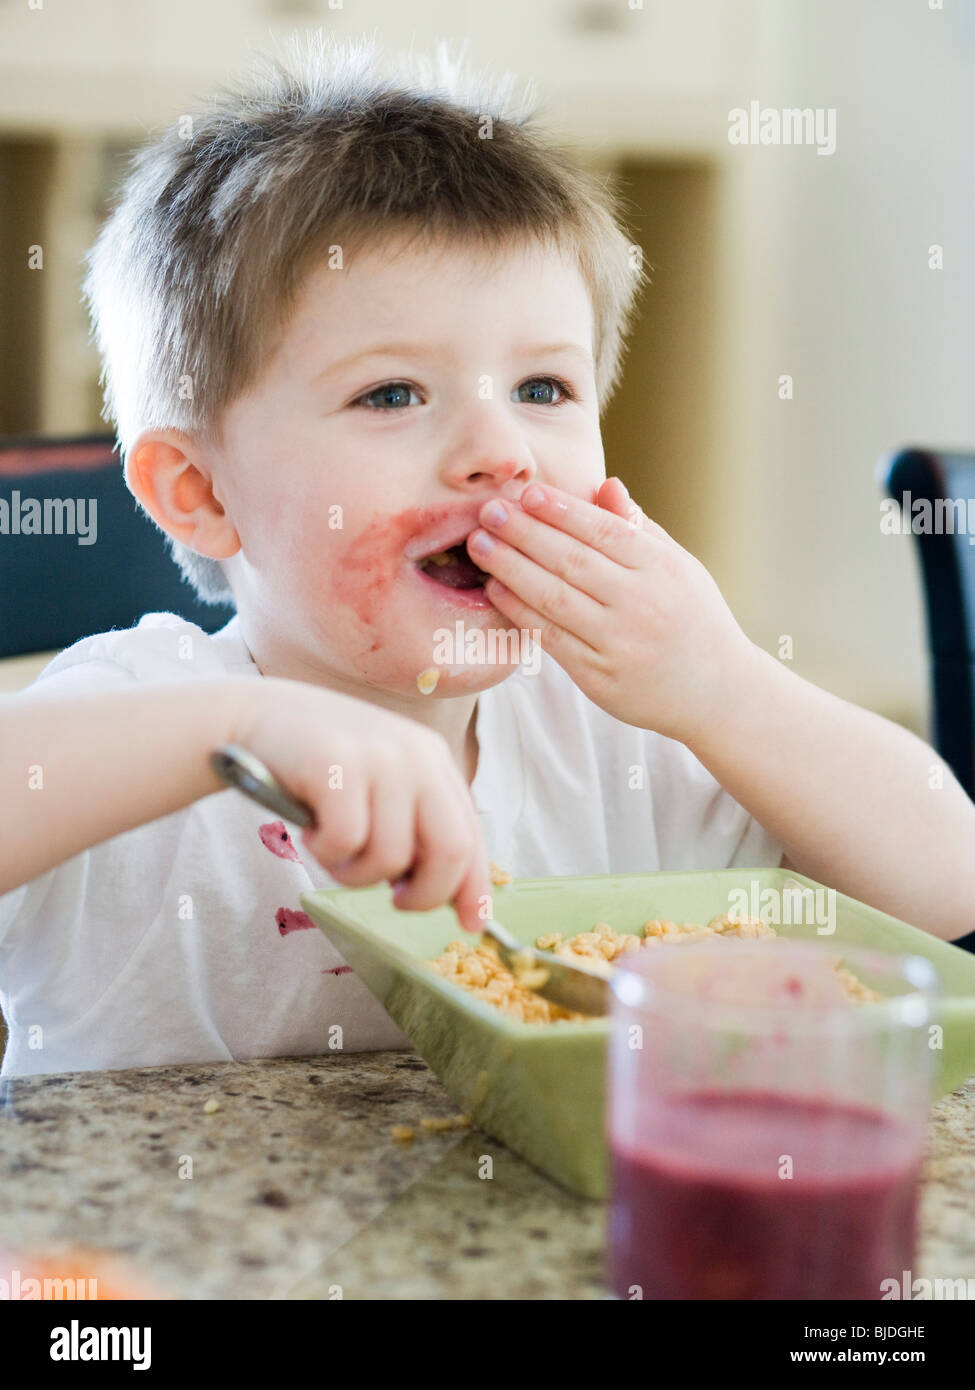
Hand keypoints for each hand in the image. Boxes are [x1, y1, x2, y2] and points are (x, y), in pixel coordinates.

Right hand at [238, 680, 491, 931]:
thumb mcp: (383, 784)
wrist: (259, 716)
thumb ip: (417, 827)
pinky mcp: (335, 765)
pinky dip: (324, 852)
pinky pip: (345, 842)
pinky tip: (311, 828)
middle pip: (450, 849)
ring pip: (391, 857)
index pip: (471, 834)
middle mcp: (415, 755)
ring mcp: (377, 758)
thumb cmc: (323, 766)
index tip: (470, 925)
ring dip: (357, 874)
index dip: (474, 887)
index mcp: (433, 760)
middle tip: (394, 899)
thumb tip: (452, 898)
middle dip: (425, 894)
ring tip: (333, 848)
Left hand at [466, 477, 755, 744]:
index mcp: (663, 569)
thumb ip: (638, 529)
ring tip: (480, 545)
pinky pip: (552, 638)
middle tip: (487, 512)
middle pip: (572, 561)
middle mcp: (642, 604)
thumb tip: (605, 485)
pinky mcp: (600, 676)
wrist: (718, 693)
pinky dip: (520, 612)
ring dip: (511, 568)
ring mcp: (620, 642)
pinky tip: (496, 589)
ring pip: (555, 598)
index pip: (604, 531)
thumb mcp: (679, 567)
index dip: (561, 510)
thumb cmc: (694, 620)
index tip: (527, 492)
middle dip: (524, 532)